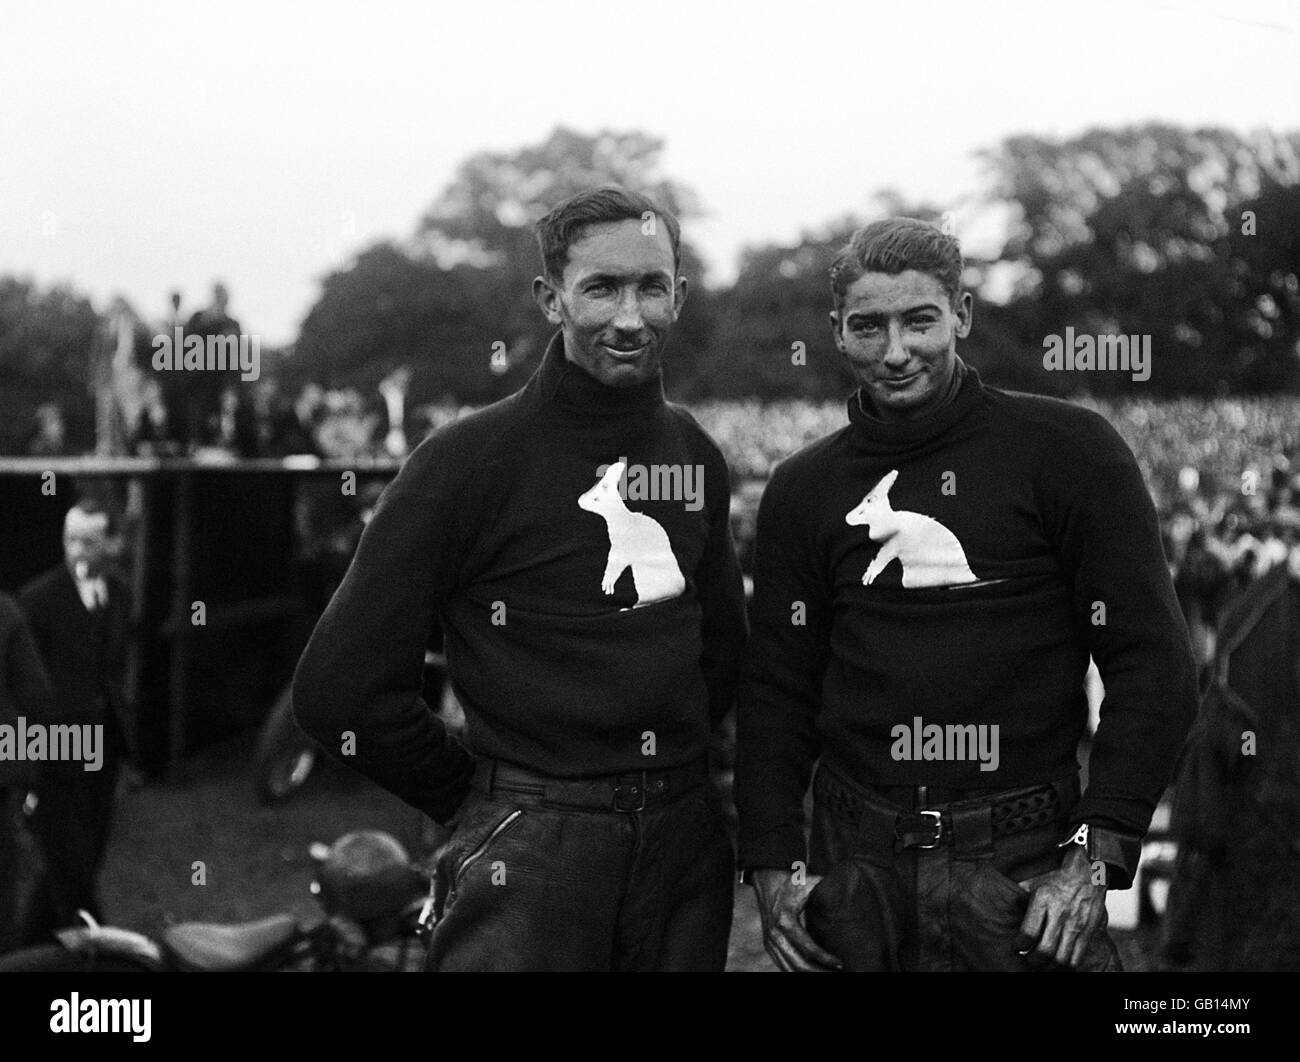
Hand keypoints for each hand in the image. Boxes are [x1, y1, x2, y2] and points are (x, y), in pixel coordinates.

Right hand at [750, 868, 841, 971]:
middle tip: (837, 973)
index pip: (807, 947)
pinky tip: (814, 971)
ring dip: (809, 974)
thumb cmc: (792, 880)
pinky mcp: (769, 944)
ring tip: (828, 973)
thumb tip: (847, 893)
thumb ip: (827, 889)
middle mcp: (774, 934)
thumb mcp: (809, 882)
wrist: (767, 877)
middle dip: (819, 972)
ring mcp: (769, 941)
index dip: (824, 958)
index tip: (840, 963)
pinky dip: (797, 972)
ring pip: (789, 969)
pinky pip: (783, 965)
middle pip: (798, 964)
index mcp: (785, 920)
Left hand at [1015, 845, 1107, 967]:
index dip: (1019, 945)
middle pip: (1045, 950)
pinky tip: (1058, 964)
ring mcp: (1075, 924)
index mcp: (1042, 900)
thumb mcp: (1034, 881)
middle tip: (1027, 961)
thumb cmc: (1055, 877)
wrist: (1087, 871)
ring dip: (1049, 967)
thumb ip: (1018, 894)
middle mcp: (1059, 914)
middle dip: (1033, 961)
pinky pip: (1077, 957)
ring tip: (1041, 965)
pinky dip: (1066, 966)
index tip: (1016, 946)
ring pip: (1062, 958)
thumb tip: (998, 899)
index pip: (1027, 932)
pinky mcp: (1088, 930)